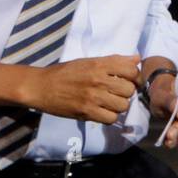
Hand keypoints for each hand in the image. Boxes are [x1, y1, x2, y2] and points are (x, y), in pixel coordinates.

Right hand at [27, 54, 141, 124]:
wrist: (41, 86)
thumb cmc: (64, 73)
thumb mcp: (88, 61)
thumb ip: (113, 61)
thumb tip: (136, 58)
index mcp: (98, 64)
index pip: (131, 69)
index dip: (134, 76)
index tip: (128, 80)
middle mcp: (98, 79)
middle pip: (129, 89)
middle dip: (125, 92)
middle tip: (116, 93)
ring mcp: (93, 97)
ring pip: (123, 105)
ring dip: (118, 106)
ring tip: (108, 103)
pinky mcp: (87, 112)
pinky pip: (111, 118)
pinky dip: (109, 116)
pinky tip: (102, 111)